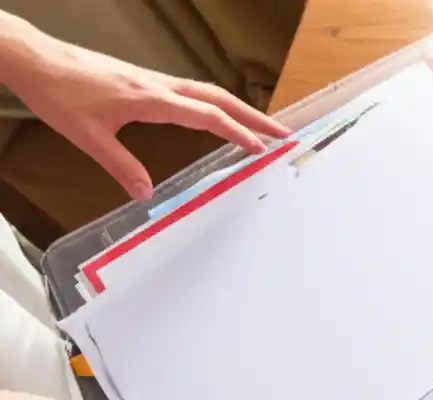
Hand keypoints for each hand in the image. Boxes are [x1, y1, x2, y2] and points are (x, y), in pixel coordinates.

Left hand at [0, 12, 288, 200]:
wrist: (36, 59)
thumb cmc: (58, 92)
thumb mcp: (87, 136)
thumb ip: (120, 165)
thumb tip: (146, 194)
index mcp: (151, 98)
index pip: (207, 116)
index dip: (237, 132)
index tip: (261, 148)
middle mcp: (159, 86)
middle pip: (220, 99)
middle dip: (254, 117)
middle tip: (282, 134)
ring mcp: (154, 81)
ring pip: (209, 92)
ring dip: (238, 108)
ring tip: (262, 126)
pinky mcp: (146, 81)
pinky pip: (192, 91)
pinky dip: (215, 104)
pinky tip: (217, 115)